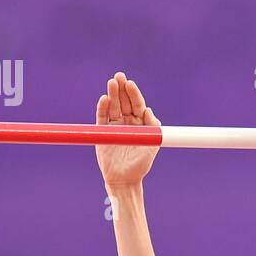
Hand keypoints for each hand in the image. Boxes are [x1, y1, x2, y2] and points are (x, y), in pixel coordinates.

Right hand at [96, 71, 160, 187]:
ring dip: (112, 95)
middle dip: (122, 89)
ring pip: (113, 107)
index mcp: (140, 124)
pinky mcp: (103, 132)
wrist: (124, 179)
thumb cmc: (141, 164)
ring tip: (111, 83)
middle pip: (124, 102)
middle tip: (119, 76)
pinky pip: (102, 117)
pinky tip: (104, 98)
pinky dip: (103, 108)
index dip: (134, 94)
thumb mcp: (151, 146)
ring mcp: (114, 126)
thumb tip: (149, 111)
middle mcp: (127, 122)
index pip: (137, 105)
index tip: (131, 84)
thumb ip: (153, 129)